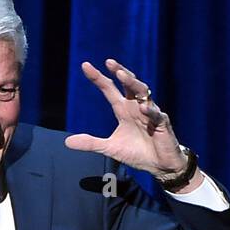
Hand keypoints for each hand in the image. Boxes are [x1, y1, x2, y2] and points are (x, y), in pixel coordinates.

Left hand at [64, 59, 189, 179]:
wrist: (158, 166)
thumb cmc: (137, 153)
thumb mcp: (110, 148)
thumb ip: (90, 143)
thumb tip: (67, 142)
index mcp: (123, 110)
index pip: (109, 89)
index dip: (98, 78)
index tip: (85, 65)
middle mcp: (136, 107)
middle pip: (128, 84)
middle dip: (120, 72)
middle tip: (109, 62)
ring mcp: (150, 113)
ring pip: (143, 92)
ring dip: (133, 83)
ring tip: (122, 76)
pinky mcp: (162, 124)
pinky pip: (156, 114)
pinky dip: (149, 111)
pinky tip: (142, 107)